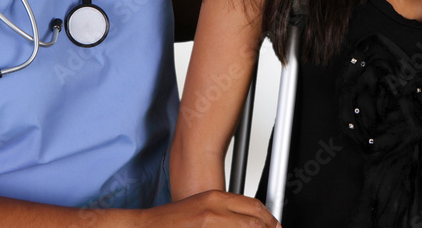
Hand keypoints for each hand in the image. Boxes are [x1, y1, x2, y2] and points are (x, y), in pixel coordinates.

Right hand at [144, 190, 279, 226]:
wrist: (148, 227)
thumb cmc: (172, 221)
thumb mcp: (202, 208)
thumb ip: (224, 212)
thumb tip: (243, 220)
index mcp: (215, 197)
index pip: (252, 206)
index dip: (268, 218)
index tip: (273, 225)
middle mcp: (215, 208)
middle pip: (254, 220)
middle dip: (268, 227)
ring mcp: (210, 222)